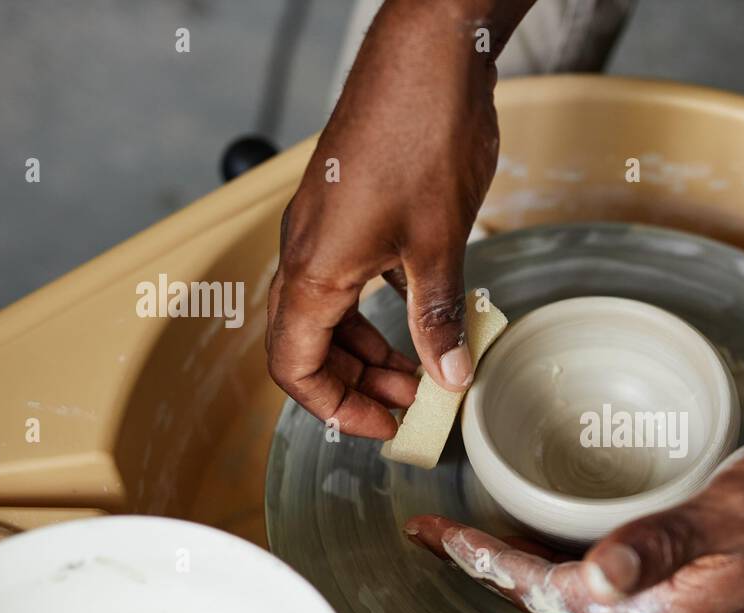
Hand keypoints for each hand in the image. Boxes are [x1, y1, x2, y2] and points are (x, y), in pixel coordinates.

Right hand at [266, 0, 521, 438]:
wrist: (427, 55)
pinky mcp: (350, 209)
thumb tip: (448, 376)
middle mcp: (307, 251)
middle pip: (310, 344)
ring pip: (330, 311)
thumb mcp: (438, 242)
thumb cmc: (421, 135)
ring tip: (424, 369)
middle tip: (413, 405)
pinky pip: (350, 277)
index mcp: (314, 268)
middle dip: (357, 383)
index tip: (382, 426)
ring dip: (370, 348)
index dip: (334, 407)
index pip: (294, 365)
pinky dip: (381, 309)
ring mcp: (326, 228)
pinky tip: (423, 315)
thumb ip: (439, 316)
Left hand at [404, 326, 743, 612]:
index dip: (488, 566)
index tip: (435, 536)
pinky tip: (546, 525)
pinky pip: (608, 571)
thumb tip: (592, 574)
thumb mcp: (730, 512)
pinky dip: (565, 551)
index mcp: (667, 611)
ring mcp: (679, 598)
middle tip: (433, 534)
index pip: (554, 596)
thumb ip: (660, 543)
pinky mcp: (690, 574)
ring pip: (579, 588)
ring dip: (522, 562)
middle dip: (491, 568)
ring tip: (470, 533)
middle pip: (557, 601)